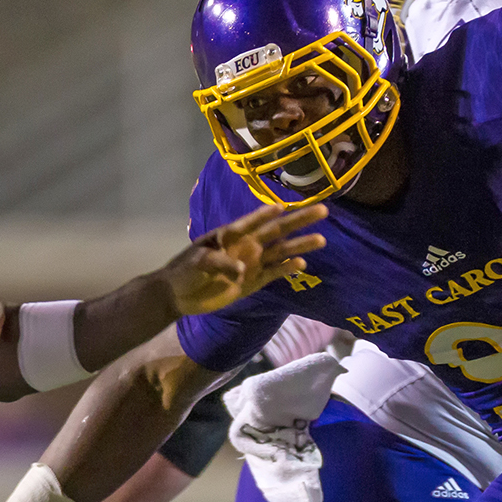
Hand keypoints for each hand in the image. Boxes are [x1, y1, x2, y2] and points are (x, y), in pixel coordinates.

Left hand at [164, 203, 328, 316]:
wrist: (179, 294)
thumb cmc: (185, 270)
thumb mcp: (197, 261)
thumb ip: (219, 261)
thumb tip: (243, 269)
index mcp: (231, 234)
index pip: (252, 221)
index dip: (266, 213)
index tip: (282, 206)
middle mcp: (246, 245)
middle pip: (277, 231)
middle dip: (299, 221)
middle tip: (322, 211)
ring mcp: (252, 263)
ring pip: (281, 251)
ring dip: (300, 245)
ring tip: (321, 239)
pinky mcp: (253, 282)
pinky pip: (274, 273)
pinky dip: (287, 268)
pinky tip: (301, 263)